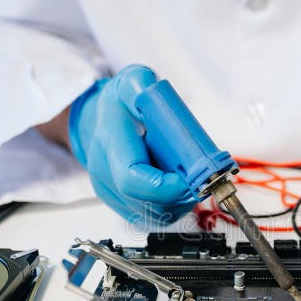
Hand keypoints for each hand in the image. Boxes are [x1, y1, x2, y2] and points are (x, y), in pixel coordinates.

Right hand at [69, 65, 195, 226]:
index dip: (164, 187)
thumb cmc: (118, 106)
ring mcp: (112, 193)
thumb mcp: (129, 83)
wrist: (98, 122)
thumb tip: (151, 94)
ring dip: (180, 201)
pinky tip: (179, 187)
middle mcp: (105, 173)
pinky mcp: (122, 205)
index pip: (132, 179)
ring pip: (154, 215)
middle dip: (181, 194)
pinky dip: (173, 207)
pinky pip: (153, 217)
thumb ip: (140, 85)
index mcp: (109, 143)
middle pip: (147, 203)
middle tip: (201, 176)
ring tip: (190, 177)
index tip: (189, 178)